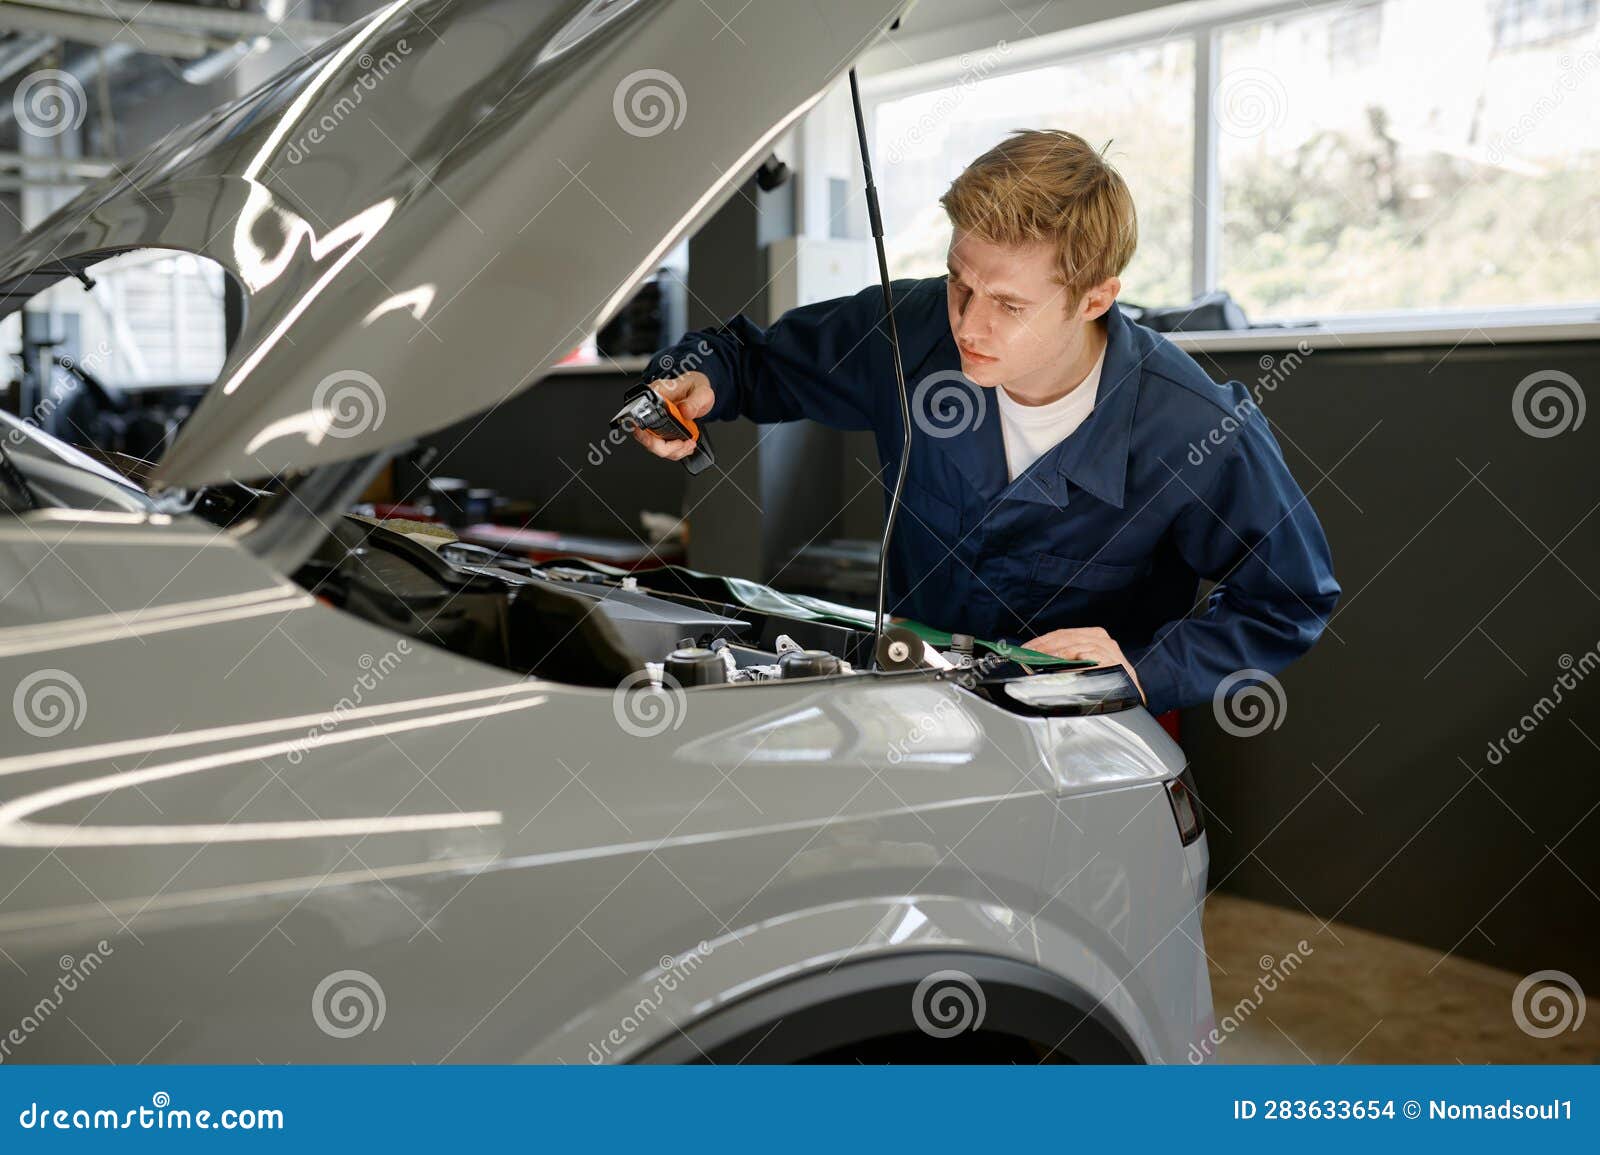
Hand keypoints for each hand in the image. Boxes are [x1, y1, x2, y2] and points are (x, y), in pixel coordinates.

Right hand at [629, 372, 714, 462]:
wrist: (699, 393)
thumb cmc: (696, 388)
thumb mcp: (701, 392)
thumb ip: (694, 402)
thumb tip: (685, 411)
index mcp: (655, 394)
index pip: (639, 413)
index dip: (645, 430)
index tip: (661, 437)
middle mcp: (650, 408)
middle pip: (643, 435)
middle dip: (663, 447)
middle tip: (681, 443)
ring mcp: (654, 421)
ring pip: (653, 445)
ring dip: (672, 451)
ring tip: (688, 444)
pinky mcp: (660, 430)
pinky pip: (662, 447)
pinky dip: (675, 451)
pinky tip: (685, 446)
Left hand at [1020, 626, 1145, 703]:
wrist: (1132, 704)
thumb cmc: (1105, 688)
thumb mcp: (1082, 670)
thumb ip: (1064, 663)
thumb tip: (1035, 663)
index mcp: (1093, 637)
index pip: (1061, 635)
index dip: (1040, 641)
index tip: (1023, 650)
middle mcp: (1102, 640)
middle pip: (1065, 636)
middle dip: (1042, 646)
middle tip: (1025, 655)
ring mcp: (1109, 649)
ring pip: (1075, 643)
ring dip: (1053, 651)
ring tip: (1036, 659)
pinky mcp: (1114, 660)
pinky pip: (1090, 654)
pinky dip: (1073, 656)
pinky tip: (1060, 662)